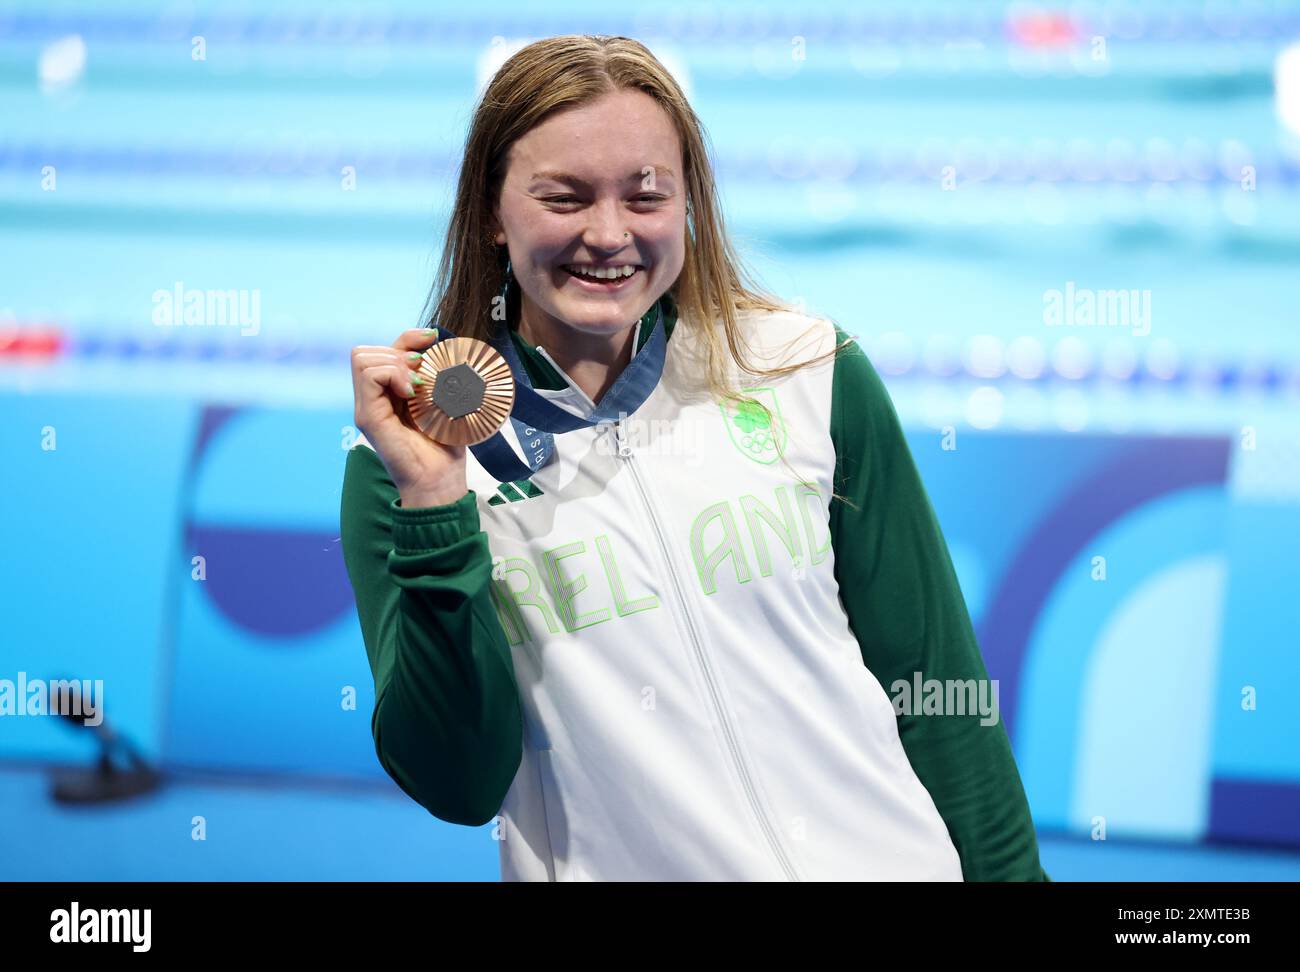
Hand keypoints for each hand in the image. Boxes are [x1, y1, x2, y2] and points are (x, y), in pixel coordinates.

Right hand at [350, 327, 468, 506]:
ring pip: (363, 358)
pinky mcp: (368, 417)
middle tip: (424, 373)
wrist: (440, 480)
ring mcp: (368, 408)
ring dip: (396, 363)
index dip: (408, 338)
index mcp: (389, 394)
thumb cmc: (446, 445)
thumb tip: (435, 341)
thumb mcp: (445, 399)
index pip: (384, 350)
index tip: (434, 340)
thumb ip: (436, 374)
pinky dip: (393, 374)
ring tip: (419, 384)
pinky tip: (413, 391)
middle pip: (368, 351)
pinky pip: (369, 375)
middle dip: (399, 350)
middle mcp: (373, 399)